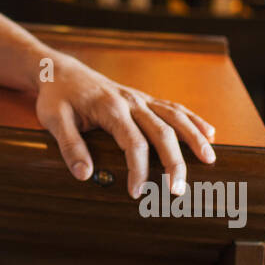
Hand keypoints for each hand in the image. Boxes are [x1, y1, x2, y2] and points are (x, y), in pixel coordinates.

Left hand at [34, 51, 215, 196]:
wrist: (61, 71)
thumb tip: (85, 176)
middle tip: (178, 190)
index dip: (138, 169)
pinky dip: (193, 120)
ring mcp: (140, 98)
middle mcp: (131, 101)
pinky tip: (209, 133)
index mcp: (110, 107)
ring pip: (174, 116)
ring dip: (194, 137)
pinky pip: (173, 107)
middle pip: (161, 131)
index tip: (137, 193)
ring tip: (210, 160)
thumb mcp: (54, 120)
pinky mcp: (143, 99)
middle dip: (174, 162)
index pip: (132, 142)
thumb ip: (70, 146)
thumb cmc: (57, 97)